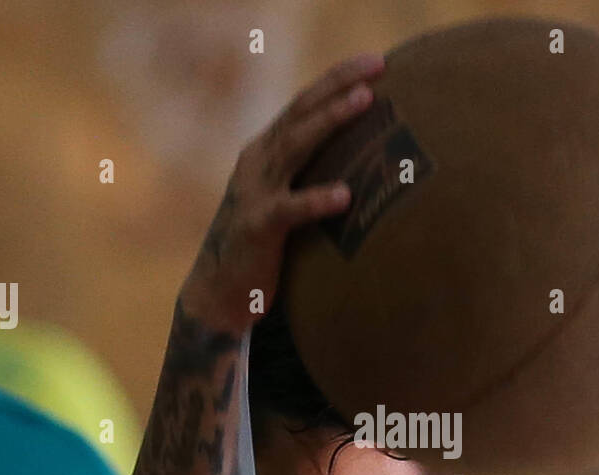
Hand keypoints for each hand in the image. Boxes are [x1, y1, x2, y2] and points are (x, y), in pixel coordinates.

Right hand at [181, 52, 386, 333]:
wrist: (221, 290)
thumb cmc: (266, 244)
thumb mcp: (288, 198)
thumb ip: (313, 176)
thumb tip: (369, 164)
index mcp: (267, 150)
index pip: (305, 103)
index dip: (338, 78)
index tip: (377, 60)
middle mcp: (259, 161)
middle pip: (301, 111)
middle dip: (339, 84)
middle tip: (377, 66)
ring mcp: (255, 191)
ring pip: (294, 146)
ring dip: (330, 121)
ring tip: (365, 102)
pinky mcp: (256, 227)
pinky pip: (289, 210)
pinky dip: (316, 200)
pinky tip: (345, 196)